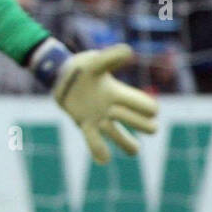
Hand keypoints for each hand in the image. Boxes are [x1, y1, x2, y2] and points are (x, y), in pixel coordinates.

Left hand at [53, 44, 158, 164]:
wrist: (61, 75)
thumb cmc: (82, 67)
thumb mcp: (94, 61)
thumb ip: (110, 58)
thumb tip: (129, 52)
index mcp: (121, 94)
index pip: (147, 107)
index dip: (150, 110)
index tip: (143, 107)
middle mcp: (114, 108)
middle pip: (142, 124)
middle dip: (142, 125)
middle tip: (125, 116)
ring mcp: (101, 118)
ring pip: (122, 139)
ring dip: (127, 144)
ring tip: (129, 146)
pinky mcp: (85, 124)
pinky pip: (95, 143)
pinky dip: (100, 153)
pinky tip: (103, 159)